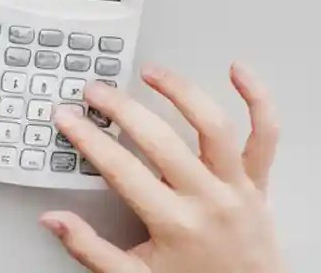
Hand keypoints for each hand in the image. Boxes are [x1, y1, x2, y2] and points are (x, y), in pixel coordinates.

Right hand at [41, 62, 282, 272]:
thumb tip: (54, 220)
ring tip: (154, 73)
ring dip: (182, 92)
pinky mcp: (260, 181)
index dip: (88, 139)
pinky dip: (258, 99)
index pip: (121, 170)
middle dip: (121, 109)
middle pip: (161, 140)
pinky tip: (239, 71)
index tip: (68, 118)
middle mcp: (208, 200)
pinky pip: (265, 136)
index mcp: (175, 224)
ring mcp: (237, 187)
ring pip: (214, 127)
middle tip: (96, 91)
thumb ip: (90, 250)